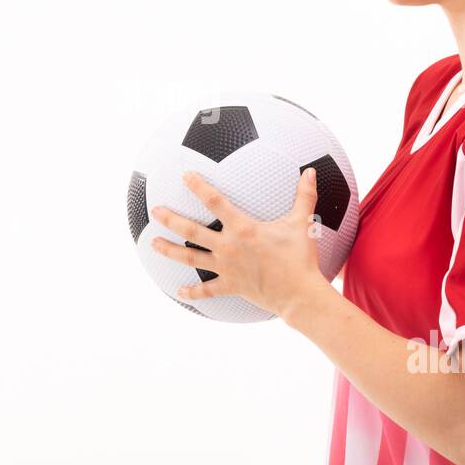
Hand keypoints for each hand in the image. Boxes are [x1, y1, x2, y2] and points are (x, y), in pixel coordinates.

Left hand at [149, 166, 325, 319]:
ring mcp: (226, 268)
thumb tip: (311, 171)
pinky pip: (207, 290)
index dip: (198, 186)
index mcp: (242, 228)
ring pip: (190, 258)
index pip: (215, 201)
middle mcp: (228, 246)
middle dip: (170, 219)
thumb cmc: (300, 258)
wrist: (299, 294)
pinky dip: (192, 292)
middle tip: (155, 211)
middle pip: (191, 231)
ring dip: (170, 251)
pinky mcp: (230, 285)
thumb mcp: (302, 223)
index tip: (185, 176)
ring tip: (153, 244)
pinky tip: (179, 291)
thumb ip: (304, 196)